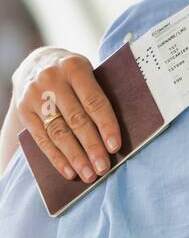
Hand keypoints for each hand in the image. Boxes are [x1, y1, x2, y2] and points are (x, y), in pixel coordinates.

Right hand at [11, 47, 120, 182]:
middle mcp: (51, 80)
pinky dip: (56, 157)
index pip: (94, 101)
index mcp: (75, 68)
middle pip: (76, 120)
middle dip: (92, 147)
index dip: (106, 126)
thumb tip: (116, 134)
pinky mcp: (24, 111)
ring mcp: (34, 95)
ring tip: (89, 175)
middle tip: (103, 168)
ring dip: (75, 157)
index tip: (115, 147)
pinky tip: (68, 171)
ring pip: (57, 132)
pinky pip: (41, 138)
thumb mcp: (89, 72)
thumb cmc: (74, 74)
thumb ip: (99, 95)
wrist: (37, 63)